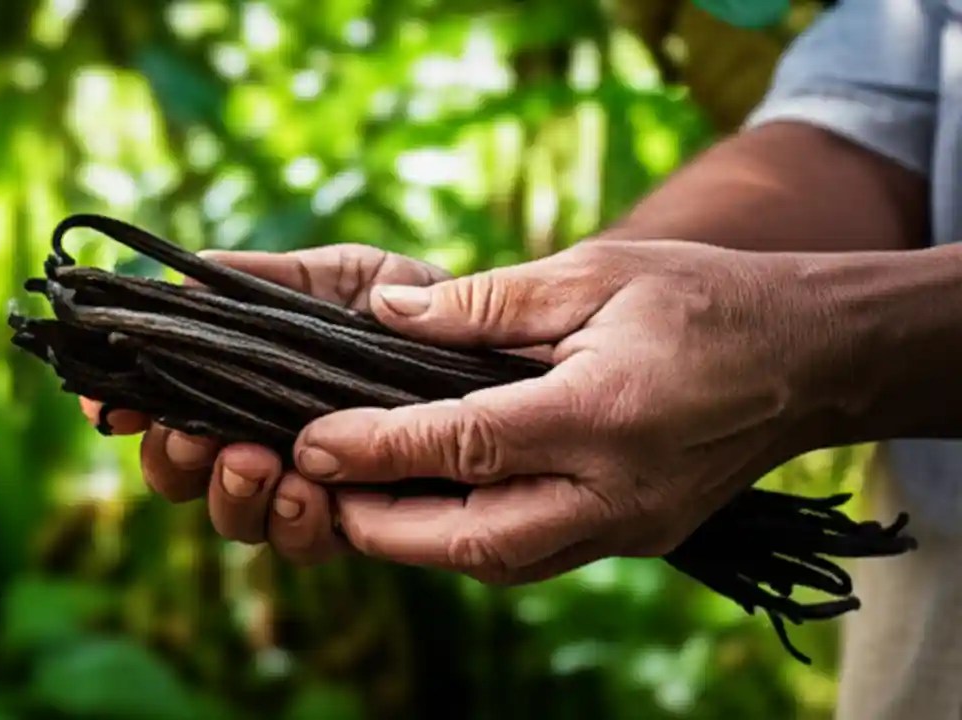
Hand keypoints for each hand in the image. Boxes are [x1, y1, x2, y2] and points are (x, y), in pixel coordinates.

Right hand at [79, 245, 450, 563]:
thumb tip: (177, 279)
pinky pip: (307, 541)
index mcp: (240, 390)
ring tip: (254, 463)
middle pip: (183, 479)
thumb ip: (258, 281)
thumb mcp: (330, 278)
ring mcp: (306, 487)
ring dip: (232, 497)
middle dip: (175, 462)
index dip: (126, 411)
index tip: (109, 403)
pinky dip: (296, 520)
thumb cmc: (400, 307)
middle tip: (193, 437)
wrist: (484, 343)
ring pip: (237, 520)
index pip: (165, 411)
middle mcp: (262, 444)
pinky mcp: (357, 521)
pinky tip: (307, 490)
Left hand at [291, 239, 844, 583]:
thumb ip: (485, 303)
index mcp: (603, 412)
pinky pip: (534, 557)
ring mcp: (629, 526)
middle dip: (382, 527)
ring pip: (500, 562)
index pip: (464, 445)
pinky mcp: (635, 538)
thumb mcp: (595, 272)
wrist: (809, 356)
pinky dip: (470, 540)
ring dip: (420, 543)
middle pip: (473, 540)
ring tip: (361, 501)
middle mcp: (616, 489)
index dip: (376, 449)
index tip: (310, 442)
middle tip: (319, 491)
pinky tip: (433, 506)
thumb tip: (385, 310)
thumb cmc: (702, 299)